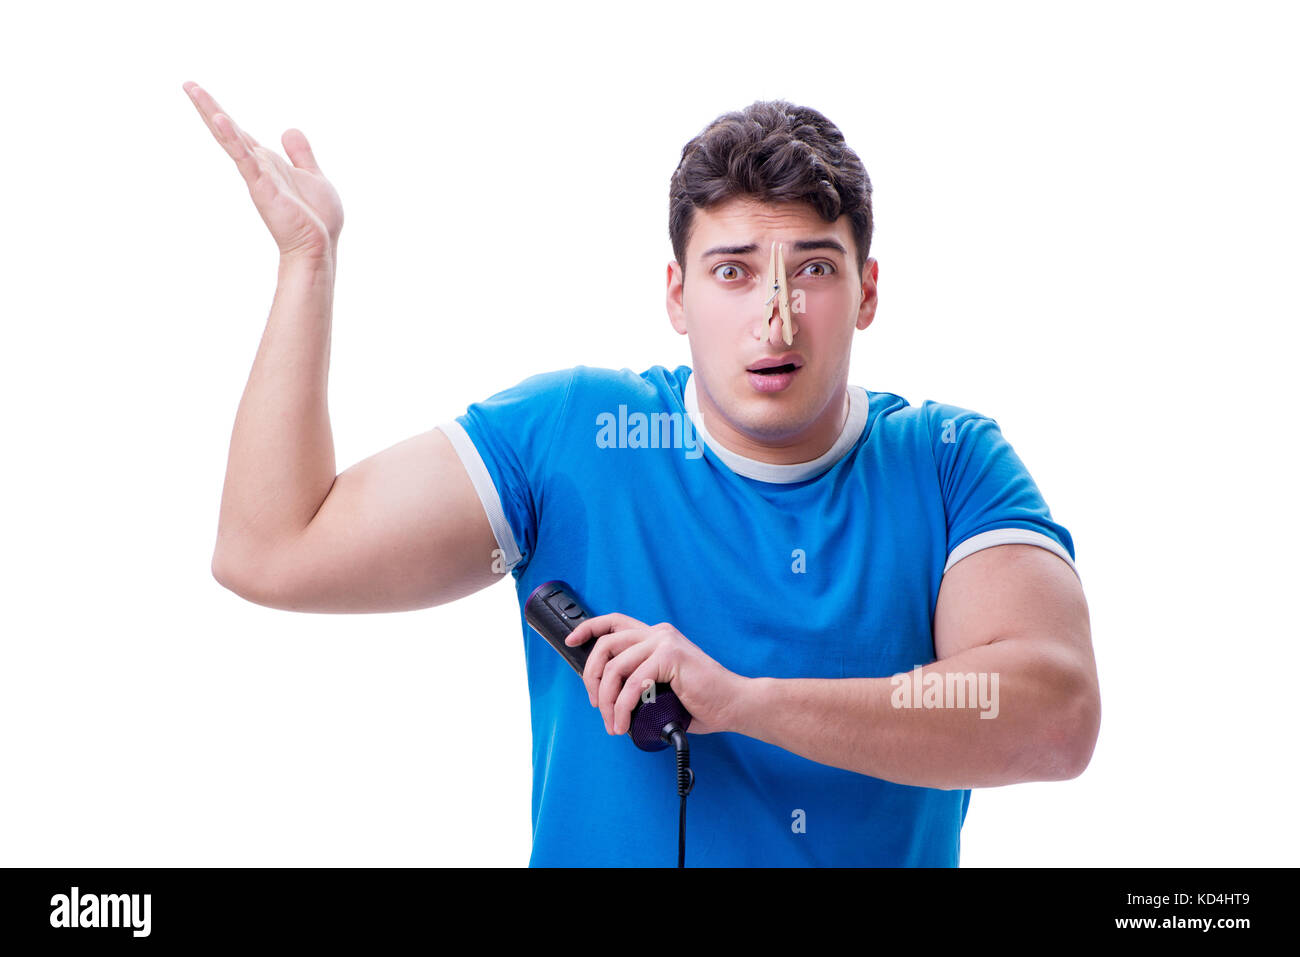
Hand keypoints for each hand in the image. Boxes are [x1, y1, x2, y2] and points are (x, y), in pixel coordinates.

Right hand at [183, 81, 342, 261]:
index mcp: (268, 163)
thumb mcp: (313, 176)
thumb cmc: (317, 219)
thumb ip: (300, 154)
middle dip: (208, 107)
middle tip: (186, 83)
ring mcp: (258, 176)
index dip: (222, 113)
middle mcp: (258, 166)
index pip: (240, 133)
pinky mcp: (262, 187)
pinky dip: (233, 139)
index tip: (200, 92)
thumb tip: (288, 129)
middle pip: (228, 131)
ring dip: (213, 113)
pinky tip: (220, 120)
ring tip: (192, 90)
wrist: (319, 247)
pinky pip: (245, 159)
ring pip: (231, 139)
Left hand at [564, 613, 747, 737]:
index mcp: (656, 636)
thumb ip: (640, 682)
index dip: (588, 628)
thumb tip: (609, 699)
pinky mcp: (670, 656)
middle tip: (596, 705)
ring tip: (612, 723)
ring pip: (616, 667)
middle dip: (592, 677)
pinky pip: (632, 683)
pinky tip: (624, 723)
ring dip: (607, 701)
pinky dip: (623, 707)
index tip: (572, 640)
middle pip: (606, 645)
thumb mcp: (662, 686)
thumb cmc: (702, 700)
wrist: (734, 705)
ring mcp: (664, 642)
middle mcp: (659, 633)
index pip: (614, 622)